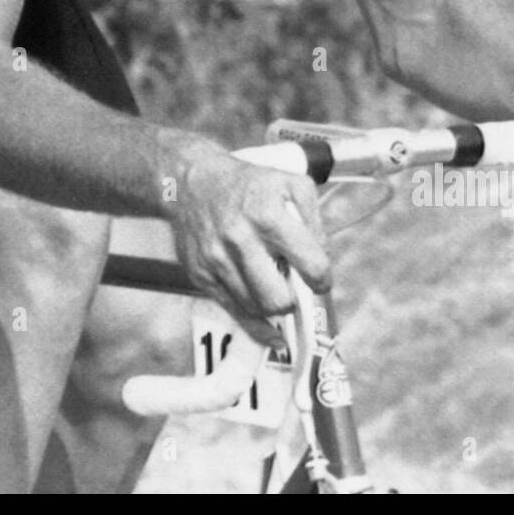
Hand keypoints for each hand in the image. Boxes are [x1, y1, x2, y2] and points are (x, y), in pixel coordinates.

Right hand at [161, 138, 330, 346]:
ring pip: (257, 309)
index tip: (321, 281)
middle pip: (279, 299)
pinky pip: (233, 312)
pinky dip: (256, 326)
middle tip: (293, 287)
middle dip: (293, 300)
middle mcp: (240, 240)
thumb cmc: (247, 184)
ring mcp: (216, 260)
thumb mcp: (291, 184)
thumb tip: (322, 259)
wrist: (191, 182)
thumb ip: (315, 221)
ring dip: (273, 306)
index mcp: (268, 216)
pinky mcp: (200, 274)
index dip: (322, 279)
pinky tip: (272, 332)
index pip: (311, 265)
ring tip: (274, 288)